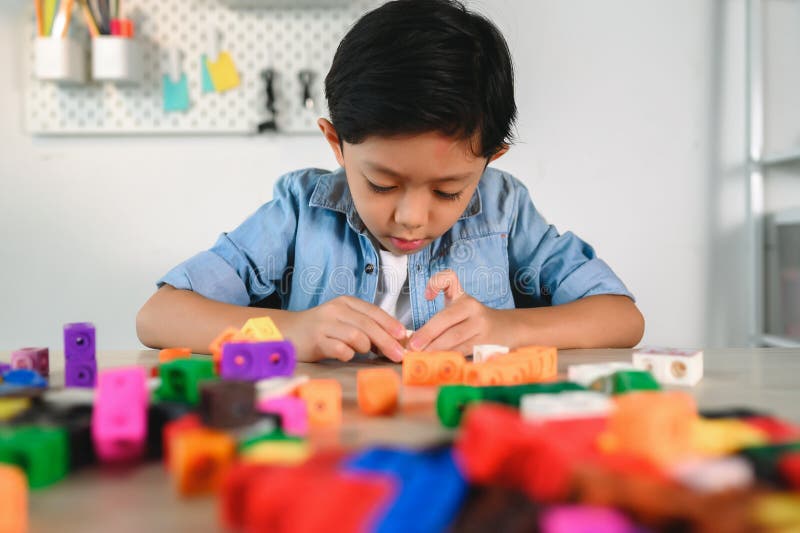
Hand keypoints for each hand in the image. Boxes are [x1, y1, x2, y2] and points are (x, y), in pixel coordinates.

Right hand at [286, 296, 407, 362]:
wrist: (288, 331)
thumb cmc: (321, 329)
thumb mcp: (343, 320)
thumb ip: (365, 326)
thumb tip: (394, 339)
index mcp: (346, 302)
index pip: (373, 311)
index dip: (390, 324)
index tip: (403, 336)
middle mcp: (335, 310)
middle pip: (368, 325)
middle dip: (387, 341)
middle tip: (398, 355)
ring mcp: (324, 324)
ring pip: (356, 336)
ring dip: (365, 347)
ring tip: (362, 352)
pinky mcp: (315, 340)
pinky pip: (339, 349)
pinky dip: (348, 355)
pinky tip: (346, 355)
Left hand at [407, 270, 504, 353]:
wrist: (509, 329)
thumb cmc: (476, 320)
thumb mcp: (461, 310)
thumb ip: (441, 318)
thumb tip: (413, 338)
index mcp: (464, 297)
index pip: (449, 279)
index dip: (435, 284)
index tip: (427, 297)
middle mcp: (473, 308)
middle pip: (446, 318)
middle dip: (427, 333)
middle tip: (412, 346)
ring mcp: (481, 326)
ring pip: (454, 337)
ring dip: (434, 348)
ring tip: (420, 355)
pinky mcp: (485, 344)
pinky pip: (461, 351)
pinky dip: (447, 356)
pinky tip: (437, 360)